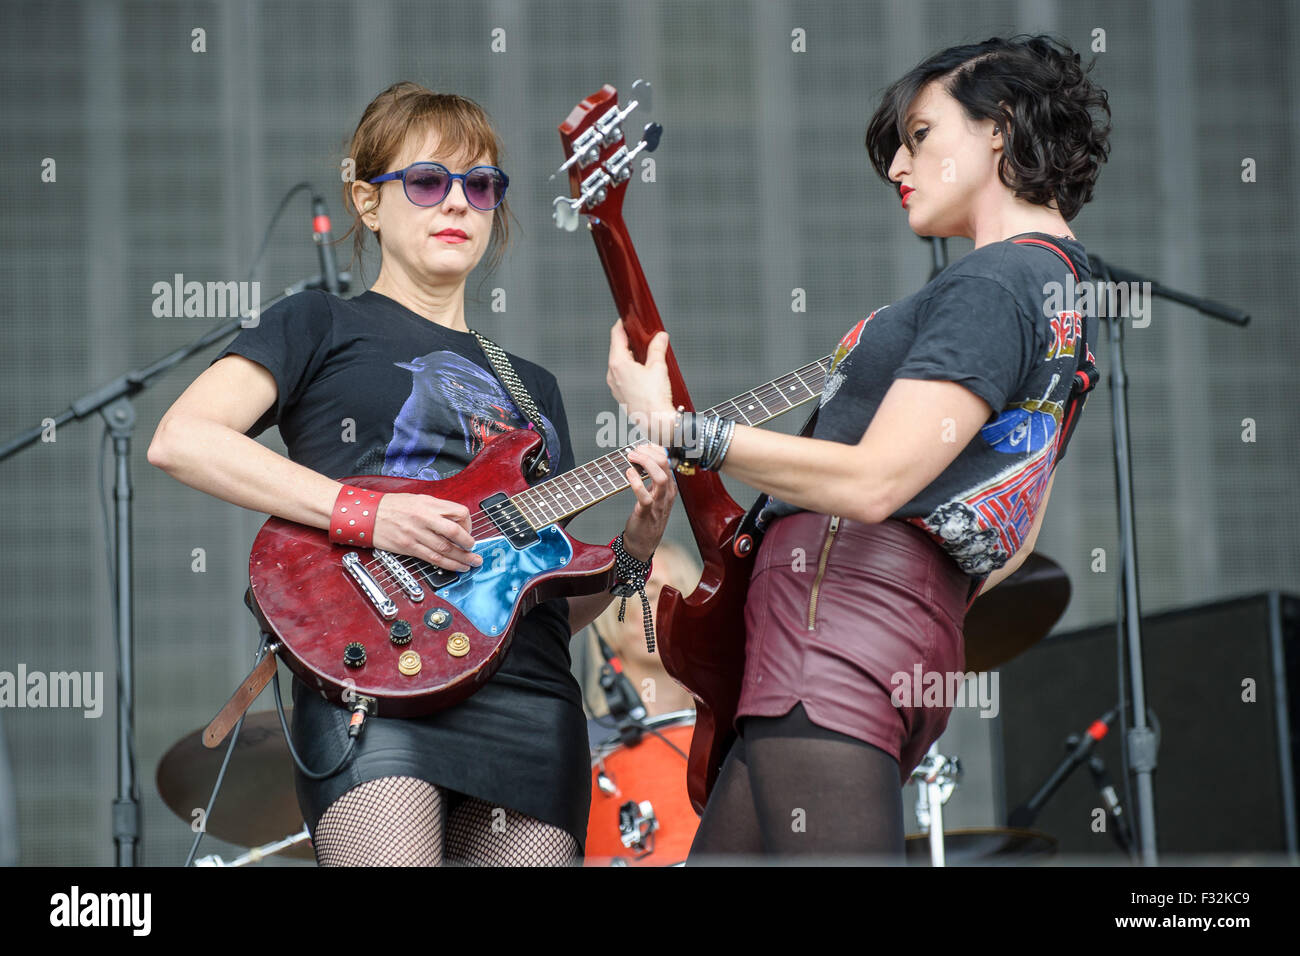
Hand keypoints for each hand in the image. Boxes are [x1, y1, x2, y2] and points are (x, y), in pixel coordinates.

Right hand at [371, 493, 483, 571]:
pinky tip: (456, 567)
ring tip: (471, 563)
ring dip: (461, 559)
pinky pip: (432, 558)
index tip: (468, 531)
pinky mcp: (409, 547)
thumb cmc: (392, 506)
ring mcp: (416, 534)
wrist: (368, 514)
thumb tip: (456, 521)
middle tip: (474, 551)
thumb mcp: (418, 499)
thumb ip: (437, 509)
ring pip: (445, 549)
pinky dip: (447, 565)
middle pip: (454, 533)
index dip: (468, 524)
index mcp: (428, 504)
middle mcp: (423, 518)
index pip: (458, 513)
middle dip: (468, 544)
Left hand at [607, 319, 676, 444]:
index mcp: (618, 363)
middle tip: (641, 334)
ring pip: (620, 364)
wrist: (655, 422)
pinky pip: (622, 376)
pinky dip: (631, 369)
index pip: (616, 336)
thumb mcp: (658, 367)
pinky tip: (644, 371)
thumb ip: (658, 348)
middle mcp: (612, 374)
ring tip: (646, 353)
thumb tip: (660, 337)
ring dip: (631, 356)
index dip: (622, 325)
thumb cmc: (654, 398)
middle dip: (629, 341)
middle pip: (617, 350)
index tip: (628, 319)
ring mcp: (615, 386)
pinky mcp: (621, 395)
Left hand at [620, 443, 675, 561]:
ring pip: (660, 478)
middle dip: (649, 452)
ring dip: (645, 464)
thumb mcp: (654, 494)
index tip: (640, 445)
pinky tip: (628, 473)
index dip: (654, 448)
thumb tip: (642, 456)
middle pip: (665, 464)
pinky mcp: (647, 513)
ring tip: (631, 457)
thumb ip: (651, 477)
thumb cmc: (647, 516)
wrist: (643, 543)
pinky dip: (637, 483)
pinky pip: (645, 497)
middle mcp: (667, 493)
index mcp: (669, 487)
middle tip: (634, 450)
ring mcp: (659, 504)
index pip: (667, 460)